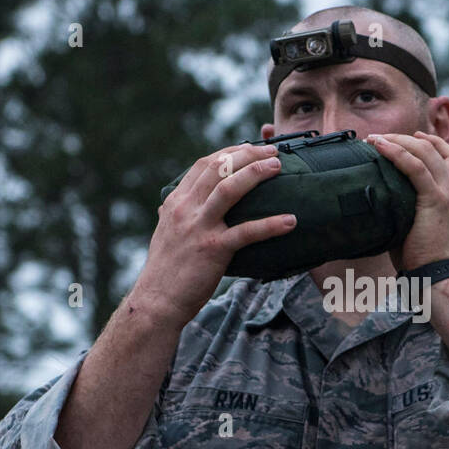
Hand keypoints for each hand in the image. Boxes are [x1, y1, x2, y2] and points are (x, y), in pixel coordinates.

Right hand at [132, 142, 295, 322]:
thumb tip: (176, 205)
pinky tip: (290, 221)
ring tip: (278, 167)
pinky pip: (247, 232)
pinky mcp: (213, 249)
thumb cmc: (166, 270)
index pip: (204, 165)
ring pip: (229, 189)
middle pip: (218, 168)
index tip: (250, 147)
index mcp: (176, 203)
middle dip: (247, 154)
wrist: (157, 300)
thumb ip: (175, 216)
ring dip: (256, 173)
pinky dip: (271, 225)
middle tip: (272, 152)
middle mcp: (186, 209)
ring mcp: (199, 228)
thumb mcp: (166, 234)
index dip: (230, 152)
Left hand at [365, 130, 448, 271]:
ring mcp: (447, 192)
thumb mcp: (418, 221)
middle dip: (406, 138)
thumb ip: (409, 202)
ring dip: (398, 141)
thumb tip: (381, 193)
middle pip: (433, 148)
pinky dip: (397, 153)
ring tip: (375, 140)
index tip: (411, 136)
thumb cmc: (421, 253)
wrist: (435, 273)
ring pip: (424, 151)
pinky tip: (381, 147)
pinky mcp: (435, 199)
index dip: (432, 141)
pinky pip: (415, 168)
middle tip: (381, 138)